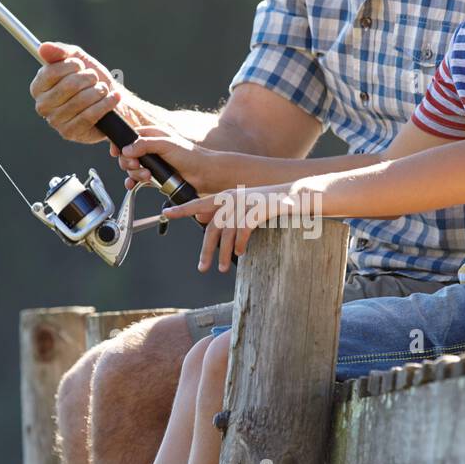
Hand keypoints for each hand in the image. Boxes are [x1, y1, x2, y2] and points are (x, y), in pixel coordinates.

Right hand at [30, 42, 147, 142]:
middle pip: (68, 86)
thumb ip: (61, 52)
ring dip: (98, 91)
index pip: (50, 72)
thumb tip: (43, 48)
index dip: (70, 66)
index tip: (81, 65)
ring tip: (103, 89)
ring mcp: (55, 121)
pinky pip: (89, 116)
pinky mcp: (70, 133)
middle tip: (95, 78)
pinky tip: (112, 98)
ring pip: (80, 101)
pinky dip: (105, 104)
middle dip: (88, 78)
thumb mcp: (78, 60)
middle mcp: (43, 105)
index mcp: (39, 87)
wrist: (110, 101)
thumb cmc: (90, 80)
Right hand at [112, 124, 208, 192]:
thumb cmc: (190, 156)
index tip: (116, 152)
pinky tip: (133, 184)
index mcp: (152, 135)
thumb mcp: (166, 144)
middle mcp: (150, 148)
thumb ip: (144, 144)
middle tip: (137, 165)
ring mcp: (152, 163)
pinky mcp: (154, 176)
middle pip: (127, 154)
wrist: (204, 174)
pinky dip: (133, 182)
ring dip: (135, 173)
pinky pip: (137, 179)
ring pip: (132, 168)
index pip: (129, 136)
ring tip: (147, 176)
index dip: (120, 144)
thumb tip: (126, 149)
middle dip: (129, 162)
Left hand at [164, 184, 303, 272]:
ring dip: (224, 252)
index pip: (200, 203)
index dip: (183, 209)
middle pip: (213, 226)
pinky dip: (241, 244)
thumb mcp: (245, 207)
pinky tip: (241, 254)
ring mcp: (247, 202)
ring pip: (227, 231)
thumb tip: (202, 220)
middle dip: (206, 249)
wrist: (298, 195)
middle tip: (201, 267)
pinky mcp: (260, 208)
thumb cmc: (271, 205)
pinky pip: (244, 230)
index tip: (166, 213)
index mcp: (228, 195)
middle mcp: (234, 197)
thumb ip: (225, 213)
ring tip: (223, 268)